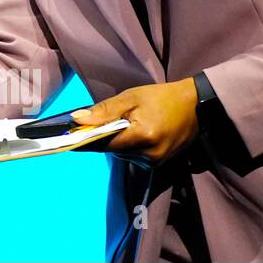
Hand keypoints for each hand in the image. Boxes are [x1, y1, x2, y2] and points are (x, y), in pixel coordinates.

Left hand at [69, 79, 199, 164]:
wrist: (195, 106)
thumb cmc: (161, 98)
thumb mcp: (131, 98)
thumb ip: (104, 111)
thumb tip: (77, 120)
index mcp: (142, 137)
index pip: (104, 144)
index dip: (85, 141)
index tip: (67, 139)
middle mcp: (149, 155)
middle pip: (112, 150)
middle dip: (104, 137)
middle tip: (105, 120)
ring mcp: (155, 162)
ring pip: (122, 154)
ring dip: (117, 141)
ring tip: (127, 123)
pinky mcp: (158, 164)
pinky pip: (133, 156)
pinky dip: (128, 145)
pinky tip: (135, 132)